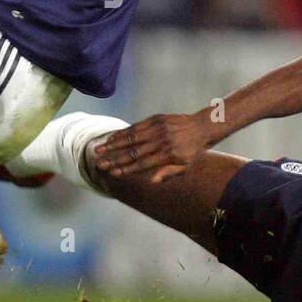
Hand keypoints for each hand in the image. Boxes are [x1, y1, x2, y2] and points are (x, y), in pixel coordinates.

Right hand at [92, 110, 213, 182]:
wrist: (202, 127)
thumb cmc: (192, 151)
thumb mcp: (185, 167)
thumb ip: (167, 174)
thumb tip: (151, 182)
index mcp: (167, 155)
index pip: (142, 164)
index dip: (126, 169)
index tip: (112, 173)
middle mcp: (161, 142)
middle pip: (133, 152)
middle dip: (114, 159)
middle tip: (99, 164)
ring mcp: (157, 129)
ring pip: (131, 138)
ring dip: (113, 145)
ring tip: (98, 150)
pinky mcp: (155, 119)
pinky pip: (136, 127)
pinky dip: (122, 133)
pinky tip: (111, 138)